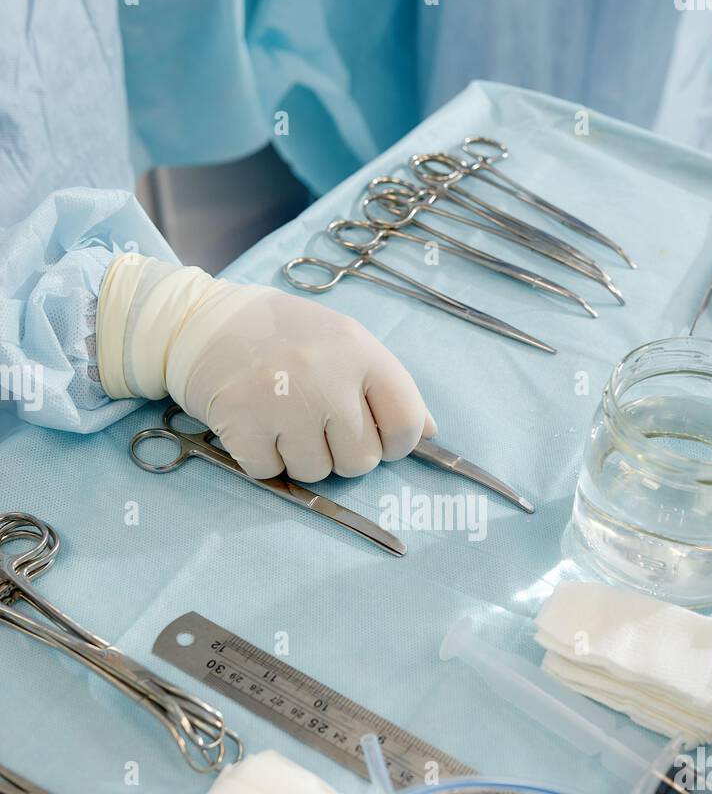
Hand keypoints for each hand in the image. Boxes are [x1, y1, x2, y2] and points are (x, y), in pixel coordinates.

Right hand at [97, 255, 435, 480]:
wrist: (200, 321)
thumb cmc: (282, 336)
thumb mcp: (343, 342)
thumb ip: (388, 386)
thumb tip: (431, 434)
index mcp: (360, 351)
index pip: (406, 424)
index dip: (395, 443)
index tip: (374, 436)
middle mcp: (326, 376)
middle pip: (361, 460)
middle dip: (341, 453)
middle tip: (314, 422)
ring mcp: (282, 402)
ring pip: (316, 472)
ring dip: (299, 456)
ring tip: (281, 418)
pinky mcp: (242, 424)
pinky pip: (270, 472)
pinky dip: (262, 458)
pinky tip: (254, 425)